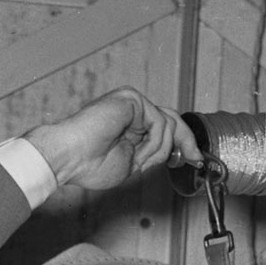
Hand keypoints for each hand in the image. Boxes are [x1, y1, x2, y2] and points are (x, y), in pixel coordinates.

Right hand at [26, 89, 200, 201]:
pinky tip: (136, 151)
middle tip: (195, 158)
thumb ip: (152, 154)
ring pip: (167, 125)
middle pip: (172, 120)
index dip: (182, 142)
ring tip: (138, 160)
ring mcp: (133, 102)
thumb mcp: (132, 165)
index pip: (165, 127)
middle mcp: (133, 109)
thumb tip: (175, 153)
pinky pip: (158, 123)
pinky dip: (152, 142)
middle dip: (186, 141)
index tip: (194, 159)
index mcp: (131, 124)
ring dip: (158, 150)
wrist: (70, 157)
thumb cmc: (90, 164)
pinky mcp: (132, 100)